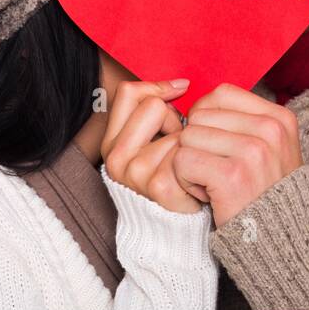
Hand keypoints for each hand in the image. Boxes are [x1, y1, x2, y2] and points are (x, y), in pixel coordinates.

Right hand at [101, 79, 200, 213]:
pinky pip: (186, 152)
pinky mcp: (158, 186)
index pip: (129, 92)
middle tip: (178, 145)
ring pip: (175, 130)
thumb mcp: (154, 139)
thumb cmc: (172, 175)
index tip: (178, 92)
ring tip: (186, 166)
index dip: (157, 88)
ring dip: (189, 144)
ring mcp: (135, 173)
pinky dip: (197, 161)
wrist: (176, 225)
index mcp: (110, 143)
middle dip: (174, 120)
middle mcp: (116, 158)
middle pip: (153, 106)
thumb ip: (157, 109)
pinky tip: (194, 179)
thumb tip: (181, 84)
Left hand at [172, 83, 302, 226]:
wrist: (279, 242)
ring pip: (187, 136)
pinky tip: (208, 196)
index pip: (221, 94)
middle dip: (198, 144)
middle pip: (200, 115)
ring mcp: (252, 151)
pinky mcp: (231, 175)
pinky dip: (186, 182)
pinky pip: (182, 160)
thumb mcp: (270, 148)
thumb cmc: (265, 195)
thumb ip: (242, 122)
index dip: (206, 119)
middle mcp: (269, 129)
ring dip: (191, 164)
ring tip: (215, 184)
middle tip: (219, 172)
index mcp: (279, 117)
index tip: (218, 147)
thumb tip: (196, 102)